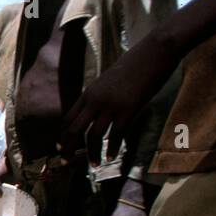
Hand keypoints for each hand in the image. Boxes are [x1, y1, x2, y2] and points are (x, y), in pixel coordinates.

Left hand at [60, 45, 179, 163]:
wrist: (156, 50)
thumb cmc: (136, 63)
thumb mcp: (109, 78)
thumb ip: (100, 94)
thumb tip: (98, 108)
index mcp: (89, 92)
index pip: (68, 118)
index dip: (62, 135)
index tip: (60, 147)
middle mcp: (95, 100)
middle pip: (74, 129)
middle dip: (67, 147)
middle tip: (65, 161)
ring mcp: (111, 105)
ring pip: (92, 136)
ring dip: (92, 153)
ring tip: (94, 165)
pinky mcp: (128, 109)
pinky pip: (115, 135)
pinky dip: (112, 149)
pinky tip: (112, 157)